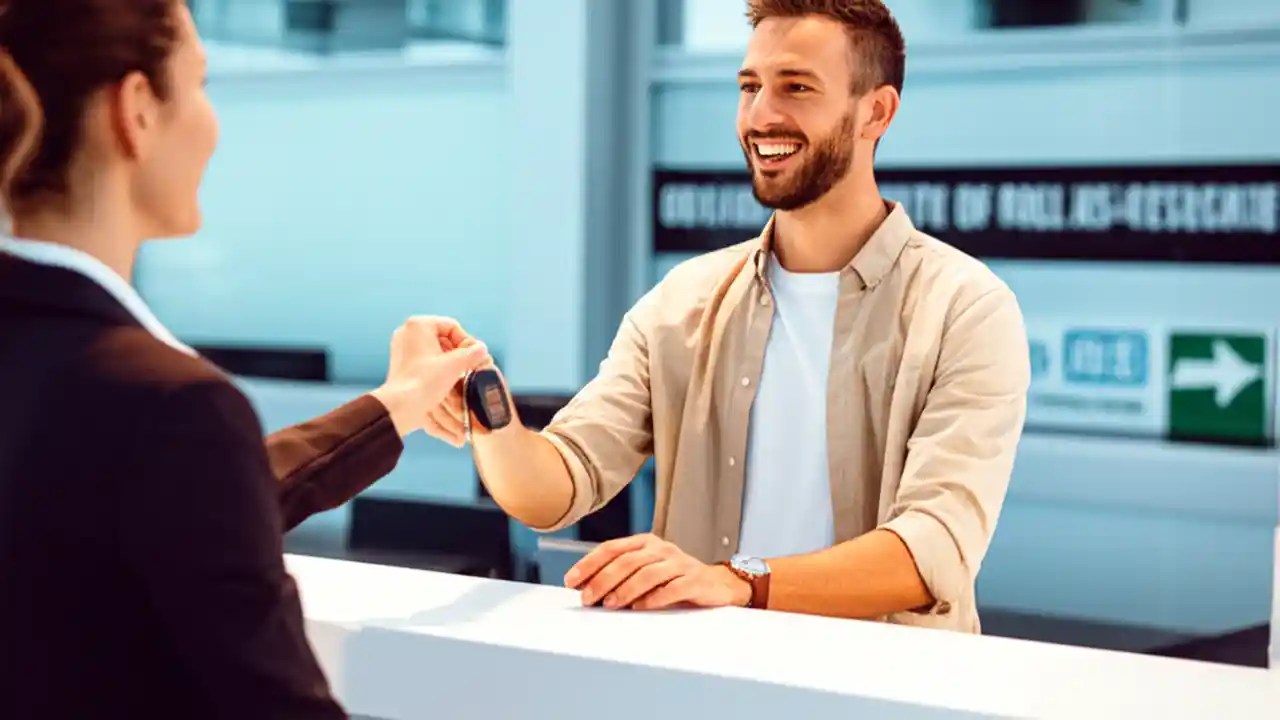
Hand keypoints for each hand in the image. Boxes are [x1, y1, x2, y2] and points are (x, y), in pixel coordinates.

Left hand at [370, 316, 491, 437]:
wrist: (401, 406)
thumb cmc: (424, 382)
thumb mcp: (455, 365)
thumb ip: (473, 354)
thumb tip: (482, 350)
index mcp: (419, 325)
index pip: (452, 326)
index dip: (466, 341)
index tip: (474, 356)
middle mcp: (407, 332)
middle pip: (442, 337)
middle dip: (457, 351)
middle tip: (467, 365)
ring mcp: (401, 347)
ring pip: (434, 349)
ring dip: (448, 359)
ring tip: (457, 374)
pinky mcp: (400, 362)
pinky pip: (424, 358)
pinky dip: (436, 366)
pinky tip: (444, 379)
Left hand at [563, 533, 750, 610]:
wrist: (717, 585)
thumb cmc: (674, 579)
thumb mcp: (645, 571)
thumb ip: (619, 575)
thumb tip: (583, 588)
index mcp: (645, 542)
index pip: (611, 548)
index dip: (589, 564)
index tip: (571, 580)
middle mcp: (661, 549)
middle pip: (627, 561)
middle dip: (602, 580)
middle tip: (587, 598)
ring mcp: (679, 563)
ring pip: (647, 573)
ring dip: (624, 590)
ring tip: (610, 604)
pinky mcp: (695, 580)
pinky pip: (672, 587)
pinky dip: (654, 598)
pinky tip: (640, 607)